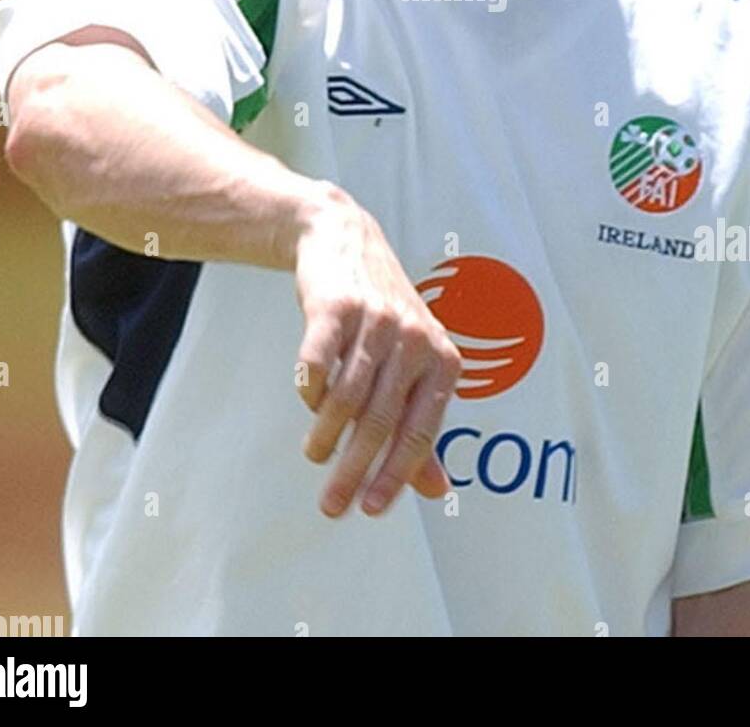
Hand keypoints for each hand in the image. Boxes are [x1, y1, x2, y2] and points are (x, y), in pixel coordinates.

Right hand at [293, 184, 461, 517]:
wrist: (344, 240)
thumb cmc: (384, 315)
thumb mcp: (413, 365)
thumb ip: (421, 427)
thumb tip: (437, 490)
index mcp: (441, 358)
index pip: (419, 431)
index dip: (395, 476)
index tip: (370, 509)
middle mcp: (413, 339)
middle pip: (380, 421)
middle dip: (354, 470)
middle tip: (331, 504)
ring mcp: (375, 320)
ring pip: (347, 397)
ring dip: (326, 436)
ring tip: (315, 453)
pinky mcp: (335, 306)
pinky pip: (317, 363)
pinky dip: (308, 389)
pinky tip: (307, 401)